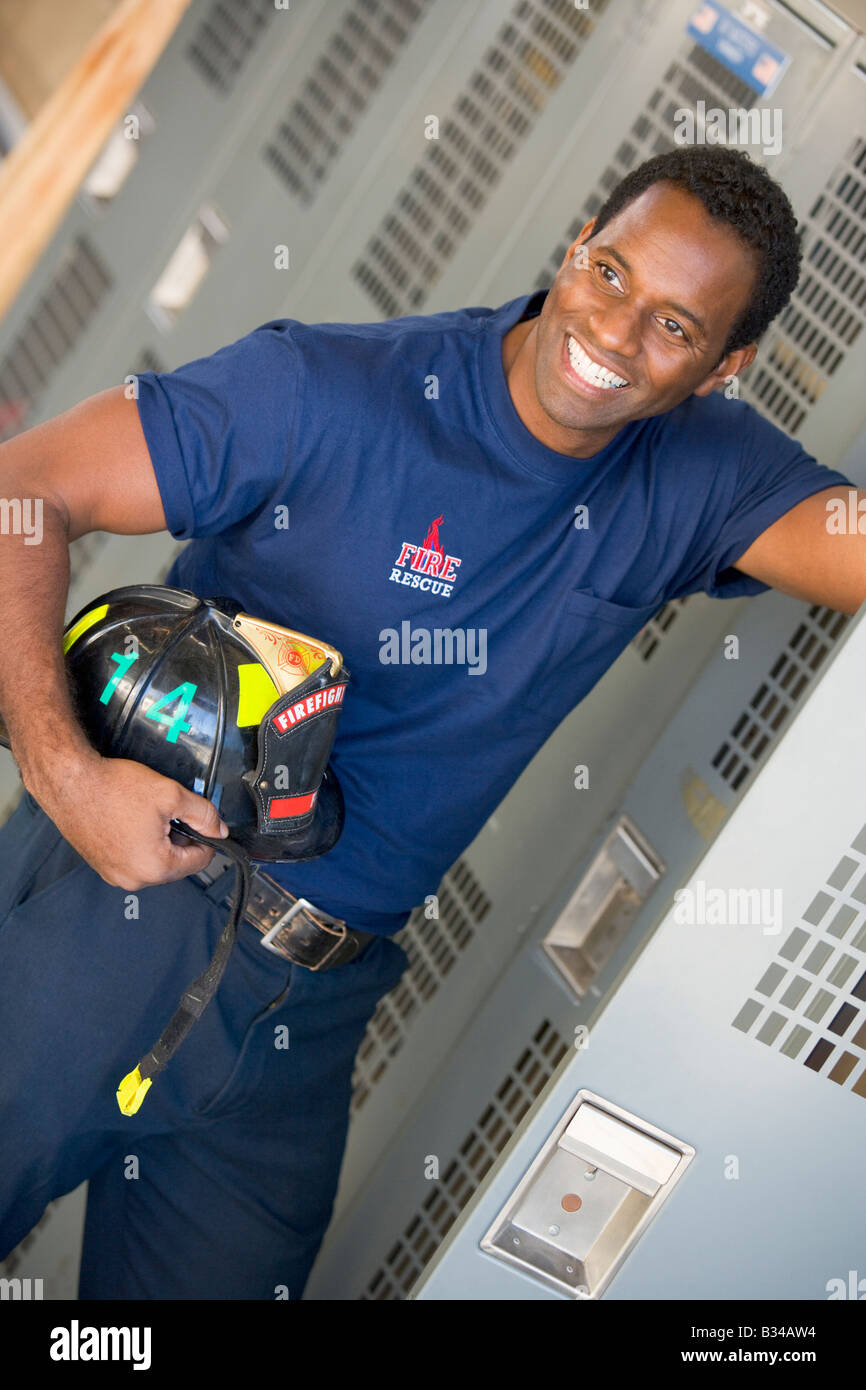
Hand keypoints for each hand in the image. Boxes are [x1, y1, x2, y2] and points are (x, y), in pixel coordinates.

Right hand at [29, 753, 229, 889]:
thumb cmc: (112, 788)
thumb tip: (219, 829)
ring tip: (147, 814)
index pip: (199, 862)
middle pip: (176, 864)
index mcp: (154, 868)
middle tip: (169, 813)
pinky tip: (131, 820)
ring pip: (154, 861)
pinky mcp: (101, 865)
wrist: (70, 781)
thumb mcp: (171, 794)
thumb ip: (203, 814)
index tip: (201, 823)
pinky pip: (132, 859)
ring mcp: (114, 875)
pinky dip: (138, 842)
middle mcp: (132, 879)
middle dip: (180, 839)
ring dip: (159, 841)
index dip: (206, 838)